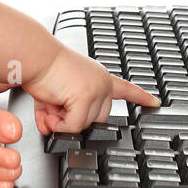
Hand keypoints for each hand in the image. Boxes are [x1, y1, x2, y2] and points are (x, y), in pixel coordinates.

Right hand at [22, 43, 160, 135]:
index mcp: (97, 77)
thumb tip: (55, 131)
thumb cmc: (40, 70)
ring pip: (84, 126)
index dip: (141, 97)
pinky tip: (49, 114)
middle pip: (96, 120)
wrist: (32, 56)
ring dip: (61, 123)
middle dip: (71, 120)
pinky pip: (74, 127)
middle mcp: (102, 82)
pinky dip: (58, 125)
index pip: (126, 88)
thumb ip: (59, 115)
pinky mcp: (86, 96)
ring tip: (48, 108)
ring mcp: (97, 89)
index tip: (155, 102)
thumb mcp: (54, 96)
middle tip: (53, 109)